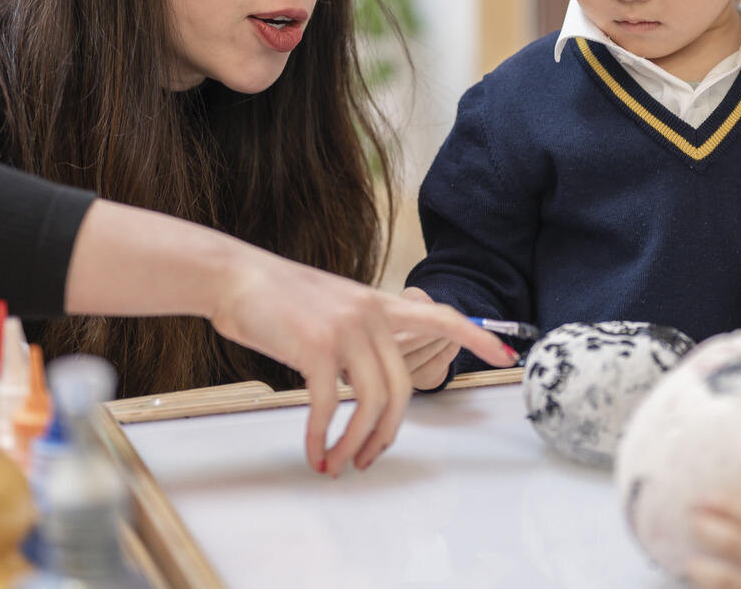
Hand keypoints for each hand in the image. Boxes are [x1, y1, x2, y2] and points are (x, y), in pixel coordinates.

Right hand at [210, 251, 515, 475]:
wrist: (234, 277)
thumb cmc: (277, 299)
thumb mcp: (331, 307)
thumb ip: (358, 336)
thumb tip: (367, 384)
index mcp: (379, 304)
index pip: (442, 316)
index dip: (477, 337)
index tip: (506, 357)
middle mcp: (370, 314)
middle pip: (402, 387)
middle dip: (387, 434)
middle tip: (366, 460)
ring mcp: (346, 329)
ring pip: (372, 402)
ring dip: (354, 443)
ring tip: (336, 463)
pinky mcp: (316, 346)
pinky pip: (331, 405)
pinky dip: (321, 436)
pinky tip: (312, 450)